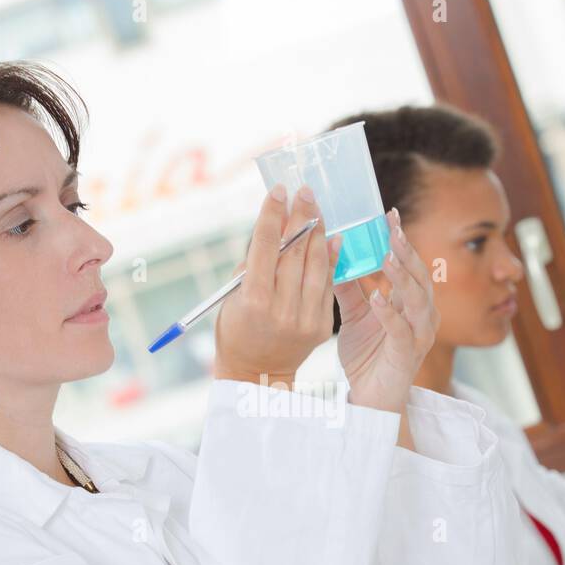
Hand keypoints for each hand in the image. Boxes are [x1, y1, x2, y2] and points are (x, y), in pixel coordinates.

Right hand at [213, 185, 340, 386]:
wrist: (256, 374)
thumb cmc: (236, 330)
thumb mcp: (233, 297)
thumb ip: (252, 265)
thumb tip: (273, 227)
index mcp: (254, 301)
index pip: (265, 247)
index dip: (272, 215)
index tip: (279, 190)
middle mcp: (281, 309)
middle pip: (294, 252)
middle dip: (300, 217)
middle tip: (305, 191)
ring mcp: (304, 319)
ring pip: (314, 266)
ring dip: (317, 233)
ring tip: (317, 209)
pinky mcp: (321, 325)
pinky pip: (327, 285)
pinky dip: (329, 259)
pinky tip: (331, 238)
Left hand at [334, 208, 438, 415]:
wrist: (369, 400)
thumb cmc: (367, 357)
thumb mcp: (354, 316)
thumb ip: (349, 288)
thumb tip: (333, 253)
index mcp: (411, 303)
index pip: (409, 265)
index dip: (401, 240)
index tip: (389, 214)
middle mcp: (422, 316)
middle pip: (420, 277)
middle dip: (407, 251)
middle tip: (391, 228)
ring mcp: (418, 336)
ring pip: (419, 301)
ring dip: (403, 277)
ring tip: (387, 257)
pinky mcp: (408, 356)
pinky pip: (402, 331)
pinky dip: (390, 313)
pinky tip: (378, 298)